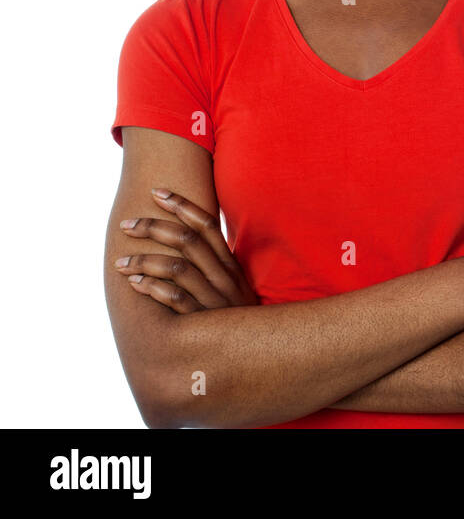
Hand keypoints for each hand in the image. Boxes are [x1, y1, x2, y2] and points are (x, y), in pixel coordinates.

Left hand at [114, 189, 257, 313]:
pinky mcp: (204, 322)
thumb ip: (215, 266)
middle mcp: (225, 277)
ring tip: (120, 263)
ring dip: (144, 261)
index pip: (207, 225)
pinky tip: (135, 284)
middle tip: (126, 224)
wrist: (260, 355)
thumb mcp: (234, 288)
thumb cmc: (237, 319)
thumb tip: (188, 241)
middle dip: (153, 227)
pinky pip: (177, 300)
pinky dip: (153, 289)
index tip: (157, 191)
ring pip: (178, 268)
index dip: (182, 205)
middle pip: (187, 240)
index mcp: (231, 264)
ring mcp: (216, 299)